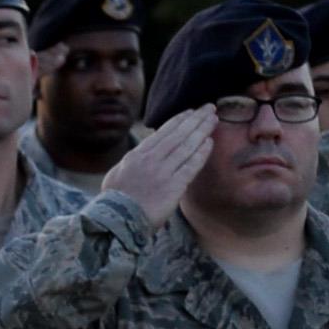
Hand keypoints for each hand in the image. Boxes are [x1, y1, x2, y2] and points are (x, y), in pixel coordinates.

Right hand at [98, 105, 219, 226]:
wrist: (117, 220)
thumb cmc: (115, 200)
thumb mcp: (118, 172)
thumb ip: (132, 161)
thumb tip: (142, 153)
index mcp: (138, 154)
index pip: (163, 132)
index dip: (179, 120)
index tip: (191, 112)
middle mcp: (151, 159)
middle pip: (178, 134)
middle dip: (195, 119)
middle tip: (209, 108)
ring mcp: (163, 172)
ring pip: (186, 147)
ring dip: (202, 131)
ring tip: (213, 120)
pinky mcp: (173, 187)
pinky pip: (190, 167)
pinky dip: (201, 154)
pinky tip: (209, 143)